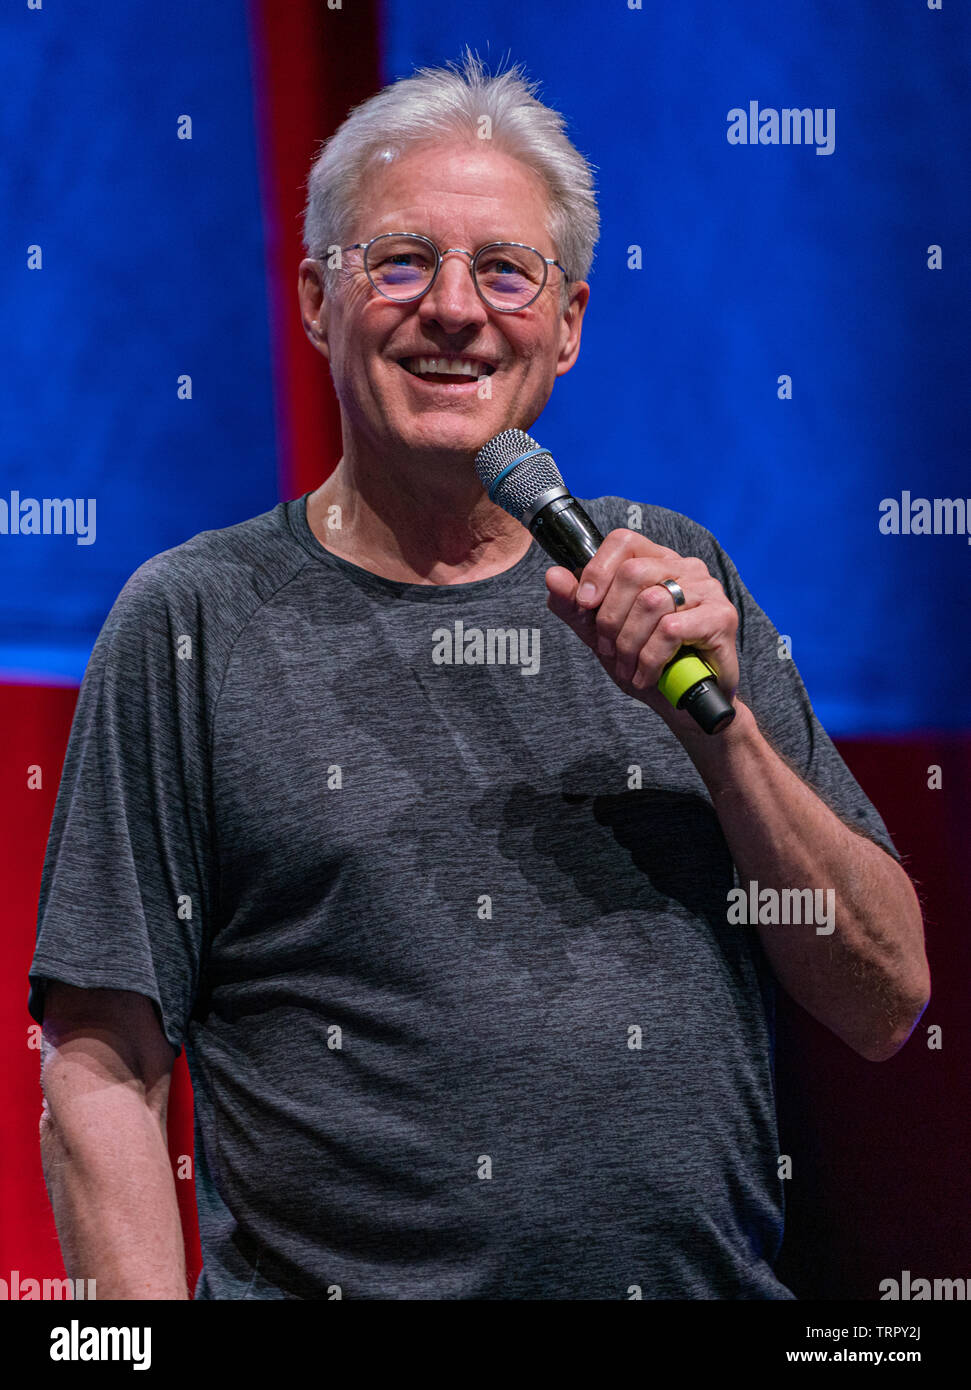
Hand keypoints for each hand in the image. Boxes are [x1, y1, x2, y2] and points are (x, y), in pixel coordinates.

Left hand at [544, 528, 739, 730]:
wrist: (687, 704)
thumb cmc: (647, 663)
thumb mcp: (601, 635)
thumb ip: (576, 607)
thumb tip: (552, 576)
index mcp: (657, 562)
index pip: (623, 540)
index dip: (597, 570)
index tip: (585, 605)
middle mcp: (686, 567)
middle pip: (633, 572)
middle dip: (610, 619)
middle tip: (609, 650)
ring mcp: (708, 590)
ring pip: (651, 602)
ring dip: (629, 644)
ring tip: (628, 668)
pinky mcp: (721, 617)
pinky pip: (672, 629)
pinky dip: (651, 658)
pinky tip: (648, 676)